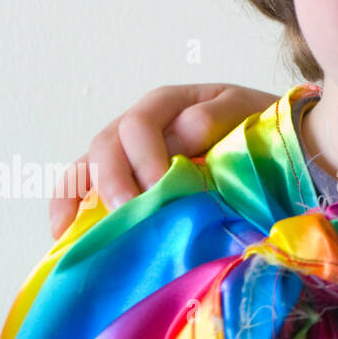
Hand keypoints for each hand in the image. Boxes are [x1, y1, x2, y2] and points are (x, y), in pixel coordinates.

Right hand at [49, 83, 276, 238]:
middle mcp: (139, 124)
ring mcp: (126, 152)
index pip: (139, 126)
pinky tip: (64, 235)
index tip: (159, 190)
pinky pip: (83, 187)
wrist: (273, 140)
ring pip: (87, 166)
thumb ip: (213, 117)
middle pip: (107, 146)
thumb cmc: (258, 125)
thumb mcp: (246, 110)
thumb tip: (180, 134)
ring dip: (80, 197)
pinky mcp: (124, 178)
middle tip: (128, 212)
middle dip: (114, 181)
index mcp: (168, 103)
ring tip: (80, 232)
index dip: (144, 159)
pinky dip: (70, 207)